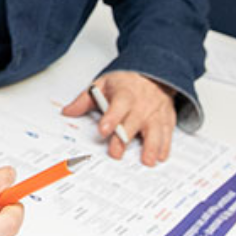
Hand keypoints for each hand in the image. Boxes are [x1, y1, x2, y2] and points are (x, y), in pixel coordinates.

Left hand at [62, 71, 176, 165]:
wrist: (154, 75)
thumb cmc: (127, 83)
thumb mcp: (103, 84)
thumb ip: (85, 99)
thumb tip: (68, 112)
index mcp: (125, 95)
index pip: (118, 106)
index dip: (111, 118)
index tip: (103, 130)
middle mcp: (141, 106)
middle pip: (133, 123)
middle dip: (124, 139)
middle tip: (115, 153)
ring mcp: (155, 114)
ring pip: (155, 131)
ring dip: (151, 147)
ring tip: (146, 160)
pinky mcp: (166, 121)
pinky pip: (167, 134)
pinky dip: (165, 146)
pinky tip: (160, 157)